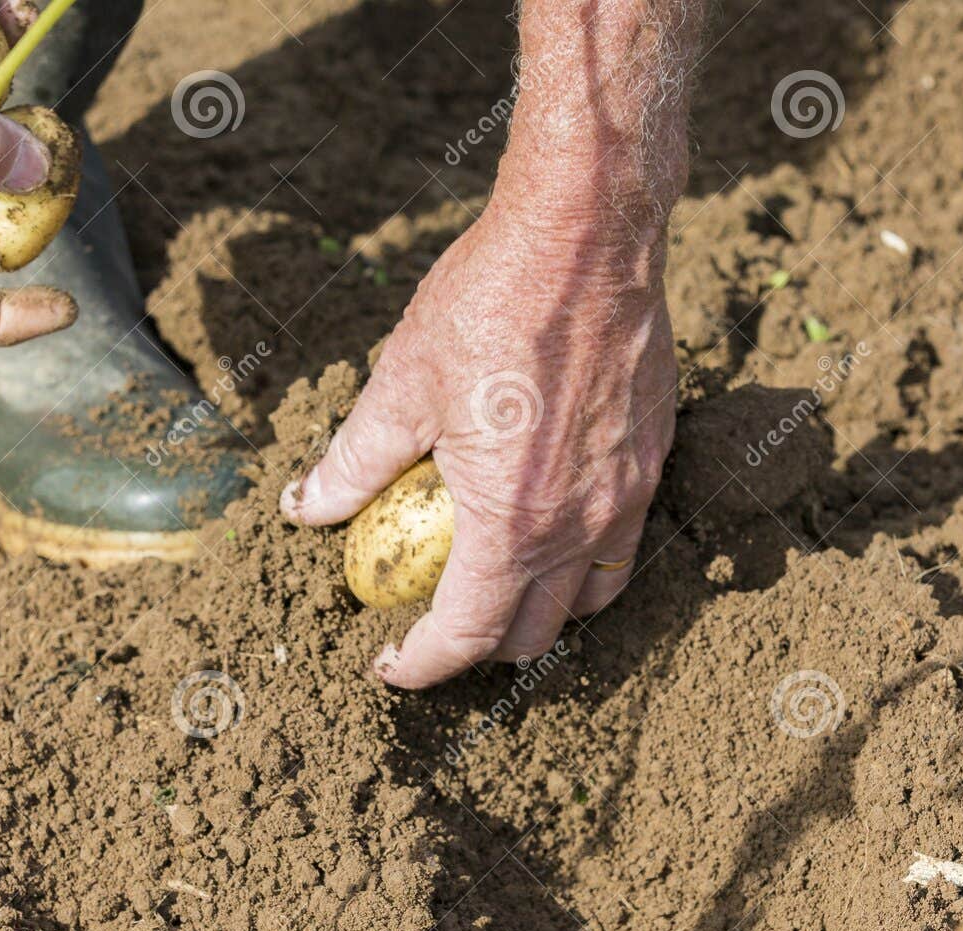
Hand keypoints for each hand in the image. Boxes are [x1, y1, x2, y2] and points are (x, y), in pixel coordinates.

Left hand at [280, 192, 676, 688]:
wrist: (587, 233)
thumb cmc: (490, 302)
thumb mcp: (400, 386)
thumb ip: (354, 461)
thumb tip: (309, 507)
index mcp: (514, 523)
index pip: (467, 636)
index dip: (420, 664)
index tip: (388, 663)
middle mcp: (581, 527)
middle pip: (533, 635)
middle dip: (478, 647)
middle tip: (432, 622)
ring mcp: (628, 496)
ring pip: (590, 599)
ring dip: (540, 612)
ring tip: (494, 585)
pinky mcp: (653, 460)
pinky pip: (621, 544)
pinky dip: (582, 563)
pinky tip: (546, 523)